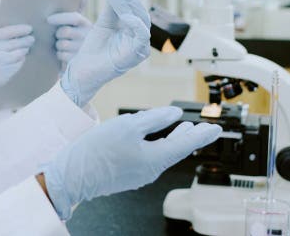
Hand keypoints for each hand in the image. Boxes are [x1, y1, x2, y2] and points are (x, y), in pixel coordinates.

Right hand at [0, 14, 33, 114]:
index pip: (7, 32)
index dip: (20, 29)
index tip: (28, 28)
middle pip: (16, 43)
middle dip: (26, 40)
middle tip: (31, 38)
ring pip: (19, 55)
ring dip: (24, 50)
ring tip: (26, 47)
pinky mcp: (2, 77)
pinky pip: (16, 66)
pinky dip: (20, 61)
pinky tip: (20, 58)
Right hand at [41, 106, 221, 218]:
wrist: (73, 175)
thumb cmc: (97, 151)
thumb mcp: (127, 126)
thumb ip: (154, 119)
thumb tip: (173, 114)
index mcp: (155, 159)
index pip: (186, 144)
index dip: (202, 134)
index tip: (216, 128)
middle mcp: (151, 170)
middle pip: (176, 150)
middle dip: (191, 137)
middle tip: (205, 127)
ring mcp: (138, 174)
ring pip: (162, 153)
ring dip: (174, 139)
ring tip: (184, 128)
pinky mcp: (127, 174)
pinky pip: (148, 157)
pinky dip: (157, 145)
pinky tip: (153, 137)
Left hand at [47, 11, 90, 65]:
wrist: (89, 58)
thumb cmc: (76, 37)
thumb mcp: (76, 26)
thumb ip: (67, 20)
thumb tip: (49, 19)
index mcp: (86, 25)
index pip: (74, 18)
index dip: (60, 18)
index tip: (48, 20)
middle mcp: (87, 36)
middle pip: (64, 32)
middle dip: (58, 34)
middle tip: (60, 36)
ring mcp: (83, 49)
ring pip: (61, 44)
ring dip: (59, 45)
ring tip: (64, 45)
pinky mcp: (78, 60)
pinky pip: (61, 55)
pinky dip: (60, 54)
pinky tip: (65, 53)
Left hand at [60, 0, 150, 106]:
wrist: (84, 69)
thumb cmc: (94, 48)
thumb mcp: (104, 22)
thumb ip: (113, 6)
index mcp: (133, 30)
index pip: (135, 7)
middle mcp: (139, 38)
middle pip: (139, 11)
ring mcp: (139, 47)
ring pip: (141, 20)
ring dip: (129, 5)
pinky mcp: (136, 55)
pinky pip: (141, 36)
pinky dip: (135, 24)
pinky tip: (125, 16)